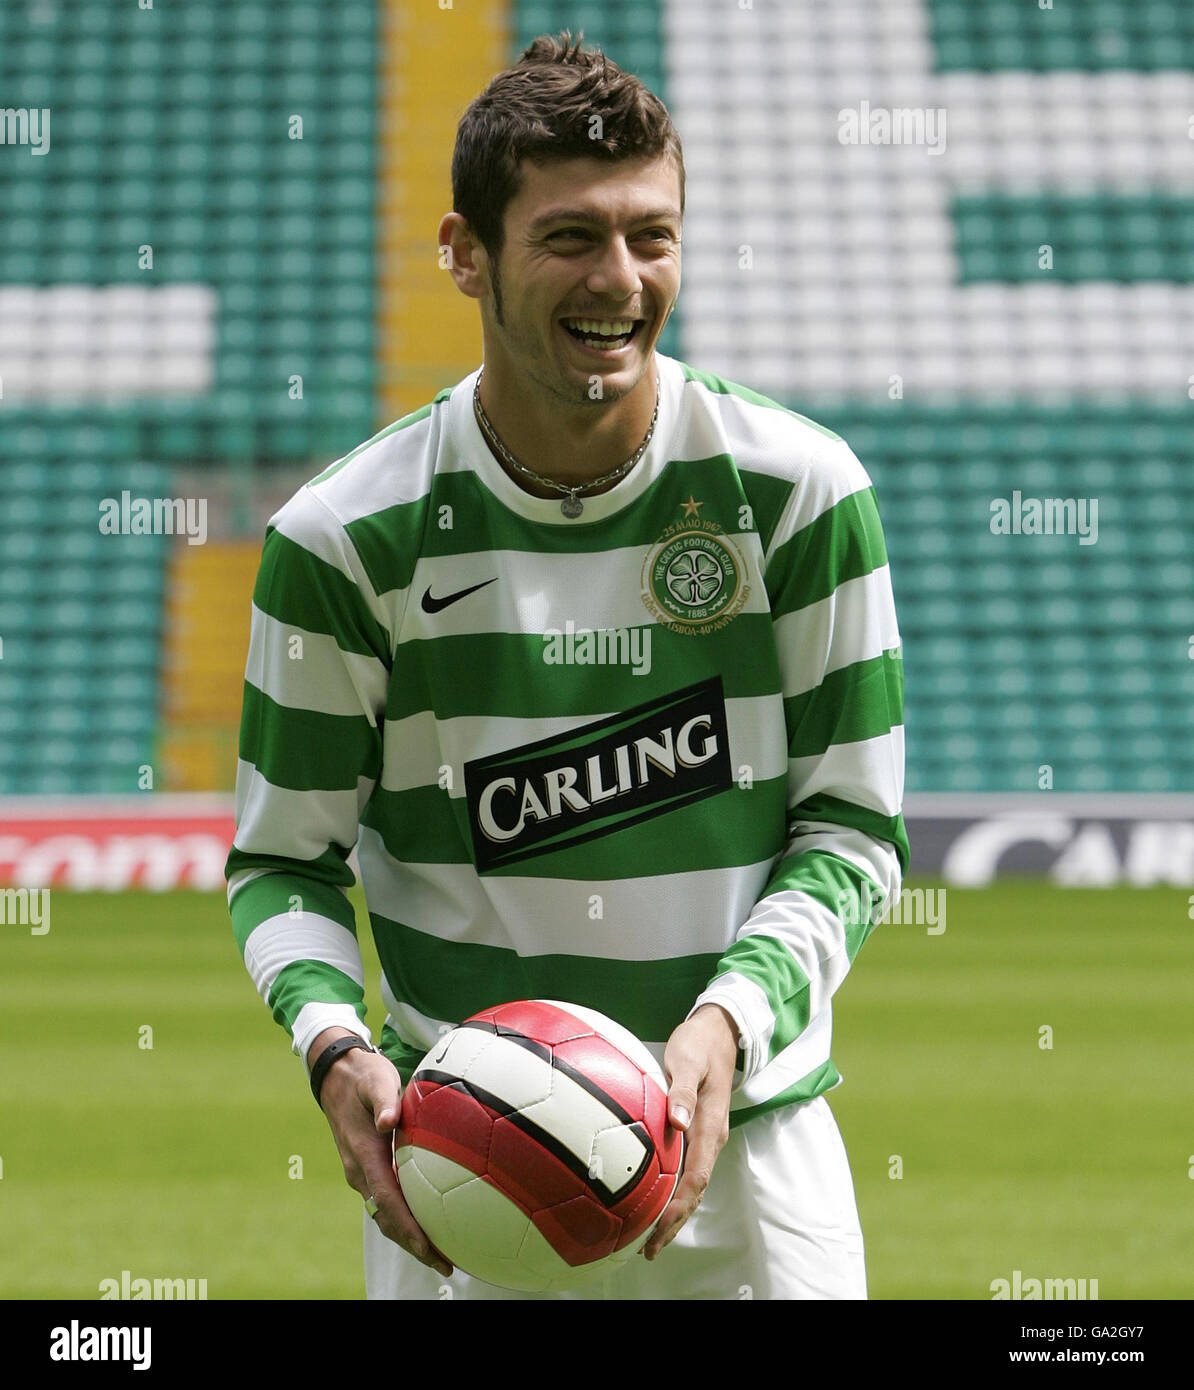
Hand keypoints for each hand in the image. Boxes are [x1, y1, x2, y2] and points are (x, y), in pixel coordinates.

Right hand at [309, 1027, 452, 1277]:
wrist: (336, 1074)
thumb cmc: (363, 1076)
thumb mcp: (376, 1080)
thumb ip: (384, 1099)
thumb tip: (389, 1121)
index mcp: (364, 1153)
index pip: (388, 1200)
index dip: (408, 1227)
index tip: (430, 1248)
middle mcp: (359, 1170)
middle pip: (386, 1219)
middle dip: (414, 1245)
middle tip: (446, 1265)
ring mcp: (360, 1172)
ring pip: (384, 1215)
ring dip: (409, 1238)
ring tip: (440, 1256)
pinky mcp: (366, 1169)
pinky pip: (384, 1202)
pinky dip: (403, 1220)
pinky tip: (426, 1224)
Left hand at [643, 1003, 738, 1259]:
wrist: (719, 1030)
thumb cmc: (698, 1042)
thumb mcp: (688, 1059)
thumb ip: (682, 1090)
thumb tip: (677, 1120)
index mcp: (710, 1127)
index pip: (695, 1179)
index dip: (676, 1209)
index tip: (655, 1231)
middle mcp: (710, 1138)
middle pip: (694, 1192)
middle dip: (673, 1222)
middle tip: (646, 1250)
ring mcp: (705, 1136)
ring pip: (690, 1184)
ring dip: (672, 1211)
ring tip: (645, 1235)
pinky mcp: (696, 1130)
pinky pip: (684, 1168)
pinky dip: (669, 1189)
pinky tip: (648, 1195)